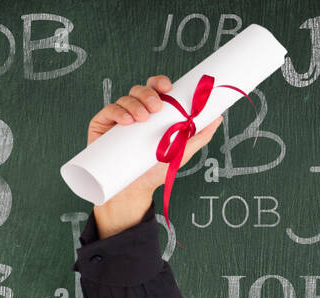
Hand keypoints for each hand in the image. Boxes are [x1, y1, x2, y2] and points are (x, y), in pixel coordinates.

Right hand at [88, 75, 223, 236]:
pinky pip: (108, 111)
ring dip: (135, 104)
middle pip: (140, 90)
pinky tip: (126, 120)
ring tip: (143, 118)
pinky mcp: (101, 127)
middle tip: (157, 107)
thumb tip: (218, 118)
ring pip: (125, 99)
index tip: (168, 88)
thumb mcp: (180, 154)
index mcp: (152, 114)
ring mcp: (117, 119)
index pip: (155, 90)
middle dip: (149, 93)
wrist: (132, 193)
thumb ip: (199, 137)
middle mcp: (134, 112)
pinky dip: (117, 111)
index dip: (160, 83)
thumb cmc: (154, 172)